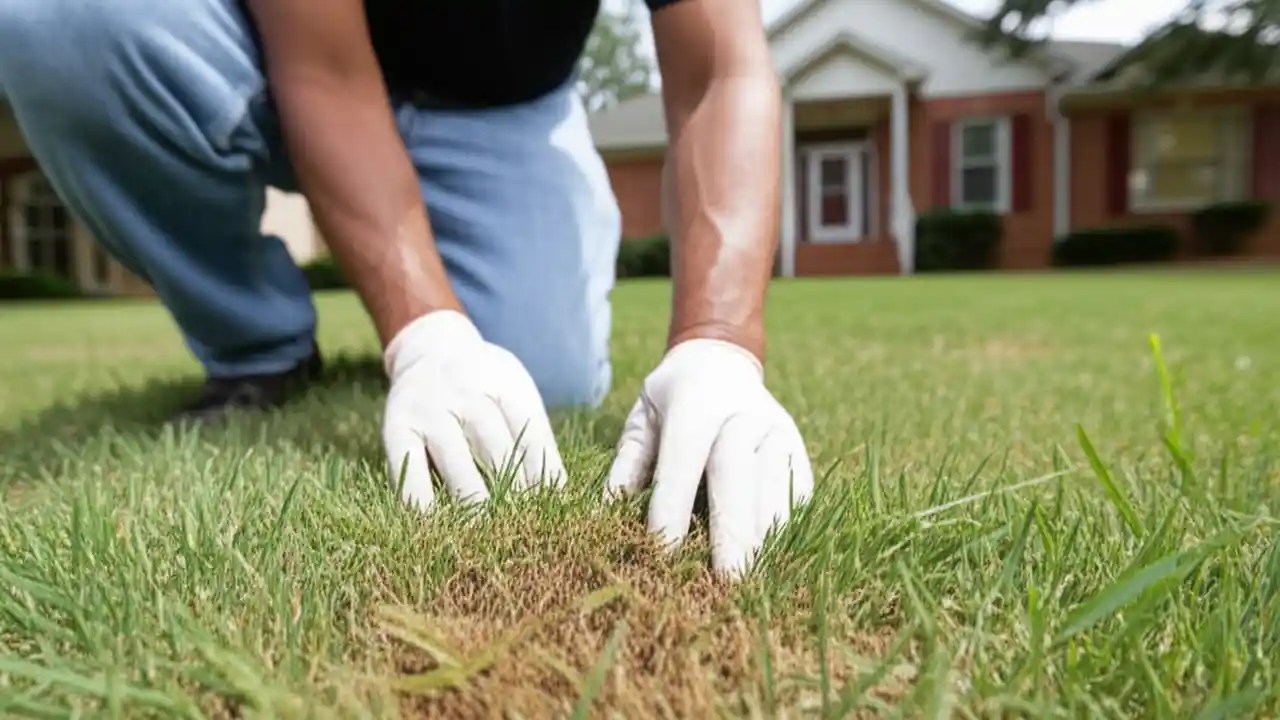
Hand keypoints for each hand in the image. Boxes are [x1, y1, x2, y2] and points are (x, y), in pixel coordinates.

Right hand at [382, 310, 566, 509]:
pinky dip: (422, 503)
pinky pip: (409, 471)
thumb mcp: (516, 394)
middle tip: (525, 529)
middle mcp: (466, 393)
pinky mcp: (396, 428)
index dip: (543, 476)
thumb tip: (561, 496)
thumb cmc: (486, 385)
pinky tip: (434, 528)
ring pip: (456, 462)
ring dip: (473, 501)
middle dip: (514, 493)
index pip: (532, 434)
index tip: (553, 510)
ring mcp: (429, 410)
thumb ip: (535, 439)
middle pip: (496, 449)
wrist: (431, 346)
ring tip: (486, 535)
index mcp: (504, 385)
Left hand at [604, 339, 813, 575]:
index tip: (664, 552)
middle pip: (738, 475)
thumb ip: (626, 466)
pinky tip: (774, 559)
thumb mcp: (641, 420)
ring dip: (765, 536)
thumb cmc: (671, 401)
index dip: (673, 506)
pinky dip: (786, 527)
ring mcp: (776, 430)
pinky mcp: (797, 448)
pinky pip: (797, 491)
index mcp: (695, 404)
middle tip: (727, 581)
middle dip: (732, 531)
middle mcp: (742, 413)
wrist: (720, 359)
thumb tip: (603, 516)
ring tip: (754, 580)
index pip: (684, 459)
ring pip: (775, 486)